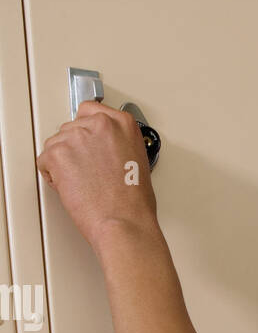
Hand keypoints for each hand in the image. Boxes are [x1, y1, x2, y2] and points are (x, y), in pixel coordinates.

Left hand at [36, 101, 158, 247]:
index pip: (90, 110)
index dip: (86, 130)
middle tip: (86, 172)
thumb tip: (104, 148)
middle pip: (70, 128)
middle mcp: (99, 124)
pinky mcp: (57, 153)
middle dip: (74, 149)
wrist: (123, 221)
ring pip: (55, 144)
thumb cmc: (134, 202)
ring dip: (62, 163)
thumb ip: (118, 144)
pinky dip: (53, 177)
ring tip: (82, 183)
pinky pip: (44, 161)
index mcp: (122, 123)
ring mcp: (76, 137)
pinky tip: (72, 188)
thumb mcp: (138, 161)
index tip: (87, 143)